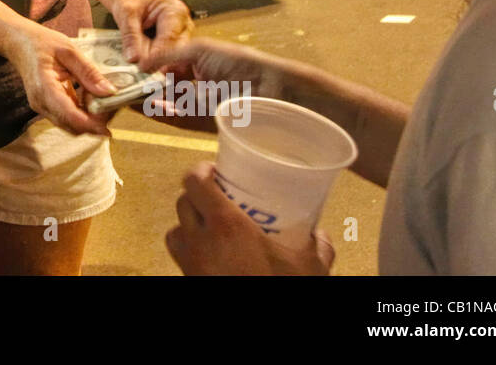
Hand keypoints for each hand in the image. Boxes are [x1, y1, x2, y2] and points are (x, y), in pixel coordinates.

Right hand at [7, 26, 116, 136]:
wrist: (18, 42)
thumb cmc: (41, 42)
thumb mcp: (69, 50)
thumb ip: (89, 72)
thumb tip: (110, 92)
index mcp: (44, 87)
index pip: (70, 116)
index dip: (93, 122)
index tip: (111, 114)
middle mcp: (41, 103)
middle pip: (73, 126)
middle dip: (96, 122)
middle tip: (113, 105)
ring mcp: (42, 107)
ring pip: (71, 125)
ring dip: (90, 118)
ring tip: (102, 99)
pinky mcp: (46, 107)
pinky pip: (67, 117)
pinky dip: (82, 112)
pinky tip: (90, 97)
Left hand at [111, 0, 193, 66]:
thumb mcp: (127, 13)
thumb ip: (130, 36)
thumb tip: (134, 59)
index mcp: (176, 12)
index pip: (169, 39)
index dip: (157, 56)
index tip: (143, 66)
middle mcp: (183, 25)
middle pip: (176, 52)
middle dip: (159, 63)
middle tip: (142, 70)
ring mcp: (181, 37)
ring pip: (173, 59)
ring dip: (157, 65)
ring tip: (142, 69)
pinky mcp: (174, 47)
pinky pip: (167, 60)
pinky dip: (156, 65)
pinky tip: (146, 67)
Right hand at [135, 36, 285, 130]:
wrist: (270, 89)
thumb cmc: (238, 62)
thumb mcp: (199, 49)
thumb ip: (168, 54)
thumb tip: (142, 62)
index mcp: (197, 61)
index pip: (167, 65)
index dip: (149, 68)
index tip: (130, 71)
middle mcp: (198, 81)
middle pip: (166, 85)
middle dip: (146, 87)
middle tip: (124, 89)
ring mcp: (201, 102)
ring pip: (170, 102)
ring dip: (151, 101)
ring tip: (130, 100)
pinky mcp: (205, 120)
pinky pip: (179, 116)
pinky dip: (164, 113)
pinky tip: (149, 108)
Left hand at [166, 162, 335, 274]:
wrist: (262, 326)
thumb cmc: (280, 287)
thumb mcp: (309, 267)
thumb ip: (318, 246)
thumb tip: (320, 234)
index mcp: (226, 226)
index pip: (195, 182)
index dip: (200, 170)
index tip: (213, 169)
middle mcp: (201, 240)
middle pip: (182, 202)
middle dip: (196, 194)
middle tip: (216, 195)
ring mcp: (190, 261)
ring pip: (175, 229)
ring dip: (188, 222)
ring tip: (209, 224)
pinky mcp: (189, 277)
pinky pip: (179, 254)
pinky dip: (188, 247)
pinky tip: (209, 251)